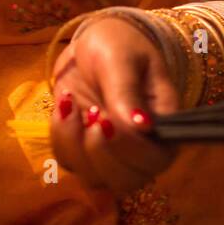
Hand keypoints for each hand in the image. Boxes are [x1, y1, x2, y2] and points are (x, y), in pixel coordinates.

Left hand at [49, 17, 179, 196]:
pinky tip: (64, 105)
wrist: (94, 44)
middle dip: (100, 154)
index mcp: (162, 125)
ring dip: (75, 145)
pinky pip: (68, 161)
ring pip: (94, 178)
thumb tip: (142, 127)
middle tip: (90, 112)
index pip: (155, 159)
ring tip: (71, 103)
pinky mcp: (83, 150)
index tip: (105, 120)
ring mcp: (111, 153)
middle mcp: (141, 148)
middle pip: (126, 180)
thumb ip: (126, 90)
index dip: (130, 150)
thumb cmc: (118, 44)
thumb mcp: (122, 57)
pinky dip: (60, 137)